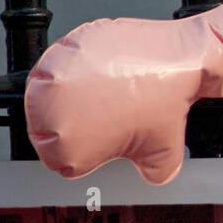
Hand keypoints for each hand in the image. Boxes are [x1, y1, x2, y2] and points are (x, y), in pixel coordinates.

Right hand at [24, 16, 217, 184]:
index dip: (78, 149)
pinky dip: (75, 66)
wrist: (179, 62)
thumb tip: (149, 176)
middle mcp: (49, 111)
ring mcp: (53, 75)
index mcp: (66, 147)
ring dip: (67, 93)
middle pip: (43, 124)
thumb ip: (150, 176)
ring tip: (99, 92)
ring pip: (44, 92)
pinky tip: (98, 71)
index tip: (92, 138)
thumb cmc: (167, 103)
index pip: (53, 157)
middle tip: (98, 115)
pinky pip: (58, 60)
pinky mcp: (62, 46)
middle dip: (70, 121)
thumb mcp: (162, 157)